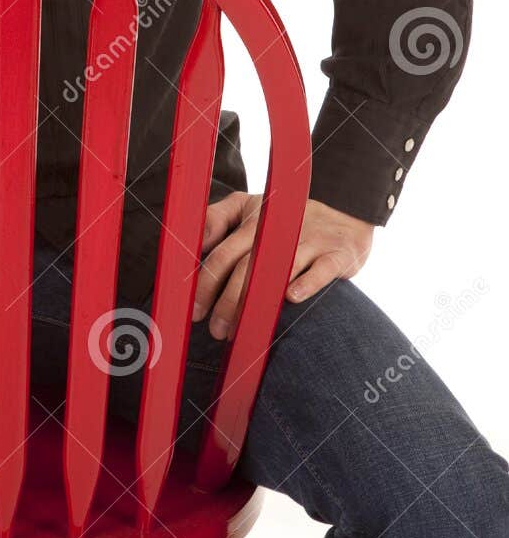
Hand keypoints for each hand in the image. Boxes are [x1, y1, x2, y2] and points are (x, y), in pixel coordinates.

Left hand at [191, 193, 374, 340]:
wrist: (345, 212)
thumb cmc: (286, 216)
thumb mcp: (249, 207)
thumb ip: (217, 217)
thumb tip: (192, 239)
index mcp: (255, 222)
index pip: (223, 253)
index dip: (206, 282)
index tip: (194, 311)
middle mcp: (280, 230)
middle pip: (247, 267)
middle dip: (226, 300)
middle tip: (215, 330)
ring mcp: (310, 241)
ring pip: (279, 270)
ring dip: (257, 300)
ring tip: (239, 330)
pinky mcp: (338, 253)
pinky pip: (323, 269)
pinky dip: (308, 282)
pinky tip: (291, 297)